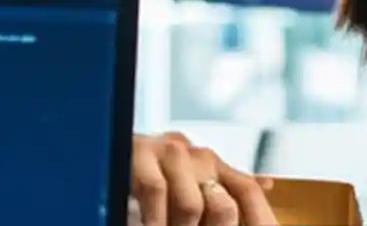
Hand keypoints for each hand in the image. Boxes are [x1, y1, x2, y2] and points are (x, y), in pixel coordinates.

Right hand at [128, 132, 278, 225]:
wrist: (97, 148)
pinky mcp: (138, 150)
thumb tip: (269, 183)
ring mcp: (166, 150)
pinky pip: (155, 191)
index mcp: (210, 163)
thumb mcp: (184, 183)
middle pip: (223, 206)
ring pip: (190, 206)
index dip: (259, 220)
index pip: (248, 191)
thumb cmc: (143, 175)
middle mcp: (194, 153)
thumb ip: (222, 184)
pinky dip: (152, 220)